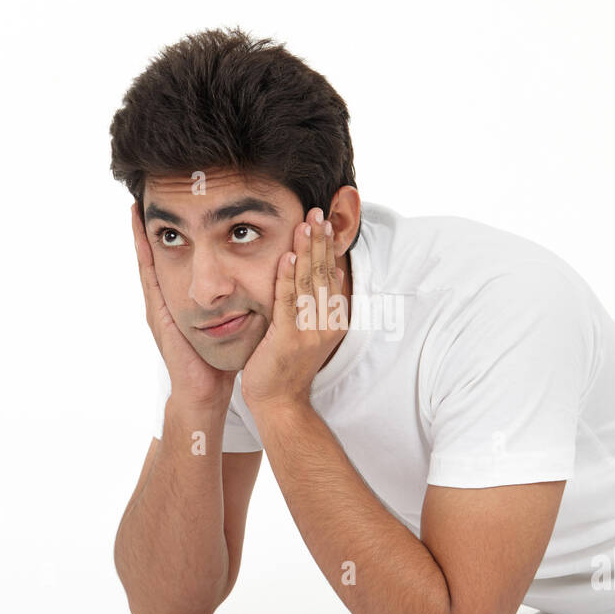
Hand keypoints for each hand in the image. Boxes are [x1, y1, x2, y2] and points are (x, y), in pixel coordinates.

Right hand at [130, 202, 237, 409]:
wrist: (206, 391)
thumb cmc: (221, 359)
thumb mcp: (232, 320)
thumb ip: (240, 300)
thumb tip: (260, 280)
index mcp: (185, 300)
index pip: (179, 258)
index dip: (176, 233)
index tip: (173, 204)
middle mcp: (168, 299)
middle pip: (161, 255)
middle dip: (157, 225)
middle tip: (151, 192)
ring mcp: (159, 306)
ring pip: (151, 262)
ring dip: (144, 234)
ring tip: (138, 204)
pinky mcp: (159, 314)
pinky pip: (150, 278)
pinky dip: (145, 255)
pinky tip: (144, 234)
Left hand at [241, 208, 346, 413]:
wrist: (280, 402)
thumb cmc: (289, 365)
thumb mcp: (309, 330)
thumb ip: (316, 303)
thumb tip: (328, 270)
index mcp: (335, 321)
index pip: (333, 275)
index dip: (329, 247)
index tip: (325, 221)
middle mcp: (327, 325)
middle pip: (324, 273)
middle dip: (320, 240)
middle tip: (317, 211)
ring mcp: (309, 332)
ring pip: (308, 283)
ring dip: (306, 251)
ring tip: (305, 224)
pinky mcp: (288, 339)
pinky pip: (288, 301)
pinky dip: (287, 277)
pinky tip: (287, 256)